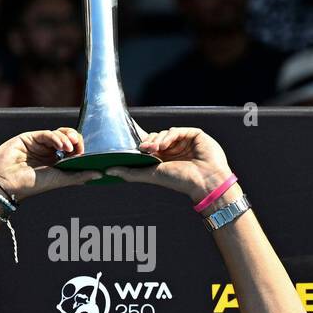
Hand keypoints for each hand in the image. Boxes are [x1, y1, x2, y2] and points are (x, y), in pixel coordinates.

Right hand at [0, 127, 100, 200]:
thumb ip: (79, 176)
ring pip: (60, 133)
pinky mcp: (30, 137)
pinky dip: (57, 137)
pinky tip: (62, 145)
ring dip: (68, 137)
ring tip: (70, 147)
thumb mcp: (60, 180)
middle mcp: (49, 152)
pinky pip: (48, 133)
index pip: (74, 150)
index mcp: (57, 163)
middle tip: (78, 147)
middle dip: (76, 140)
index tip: (85, 155)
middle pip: (69, 138)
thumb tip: (100, 174)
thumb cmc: (32, 185)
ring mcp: (40, 144)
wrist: (7, 183)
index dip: (82, 149)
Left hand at [103, 128, 230, 199]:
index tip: (125, 131)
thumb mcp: (151, 175)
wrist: (205, 181)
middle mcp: (173, 149)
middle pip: (154, 136)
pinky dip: (169, 136)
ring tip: (155, 150)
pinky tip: (166, 145)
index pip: (147, 143)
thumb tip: (107, 171)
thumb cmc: (181, 182)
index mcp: (163, 158)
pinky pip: (176, 130)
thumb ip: (130, 173)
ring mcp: (184, 141)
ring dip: (157, 140)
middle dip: (147, 142)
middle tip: (144, 149)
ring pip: (164, 132)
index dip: (138, 138)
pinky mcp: (194, 134)